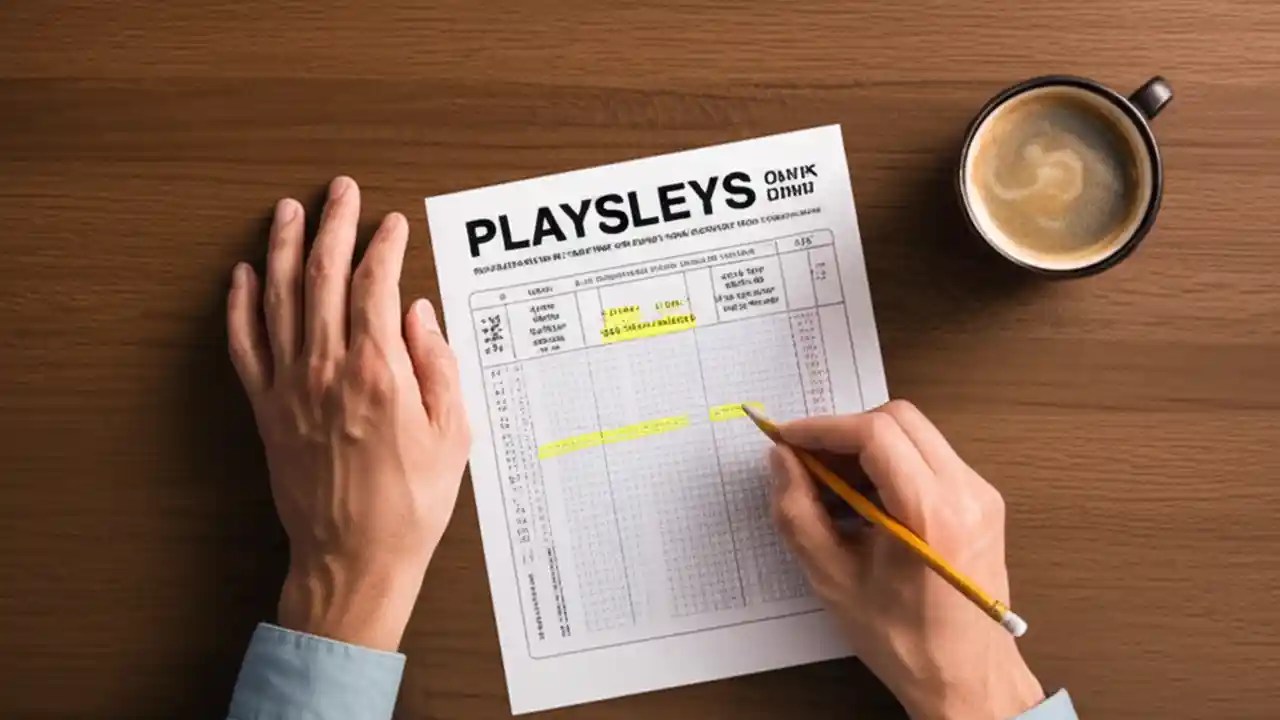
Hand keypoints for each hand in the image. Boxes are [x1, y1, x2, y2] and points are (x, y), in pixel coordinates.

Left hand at [226, 176, 469, 650]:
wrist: (354, 557)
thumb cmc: (411, 502)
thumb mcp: (451, 433)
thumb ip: (437, 365)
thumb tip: (418, 314)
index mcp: (379, 372)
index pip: (375, 286)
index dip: (384, 246)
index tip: (392, 224)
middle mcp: (327, 369)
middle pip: (324, 277)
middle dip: (334, 226)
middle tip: (340, 191)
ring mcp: (290, 387)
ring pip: (280, 299)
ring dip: (285, 248)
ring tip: (289, 212)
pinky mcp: (266, 410)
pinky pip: (245, 346)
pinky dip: (241, 306)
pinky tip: (244, 275)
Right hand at [769, 400, 1043, 719]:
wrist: (966, 677)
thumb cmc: (903, 640)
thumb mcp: (833, 579)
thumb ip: (798, 513)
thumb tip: (782, 460)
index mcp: (932, 514)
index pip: (875, 434)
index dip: (823, 428)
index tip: (787, 439)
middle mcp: (967, 493)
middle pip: (899, 419)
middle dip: (845, 432)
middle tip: (806, 460)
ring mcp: (981, 494)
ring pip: (916, 433)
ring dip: (868, 446)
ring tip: (832, 485)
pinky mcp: (983, 501)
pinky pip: (932, 457)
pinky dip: (892, 463)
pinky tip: (865, 500)